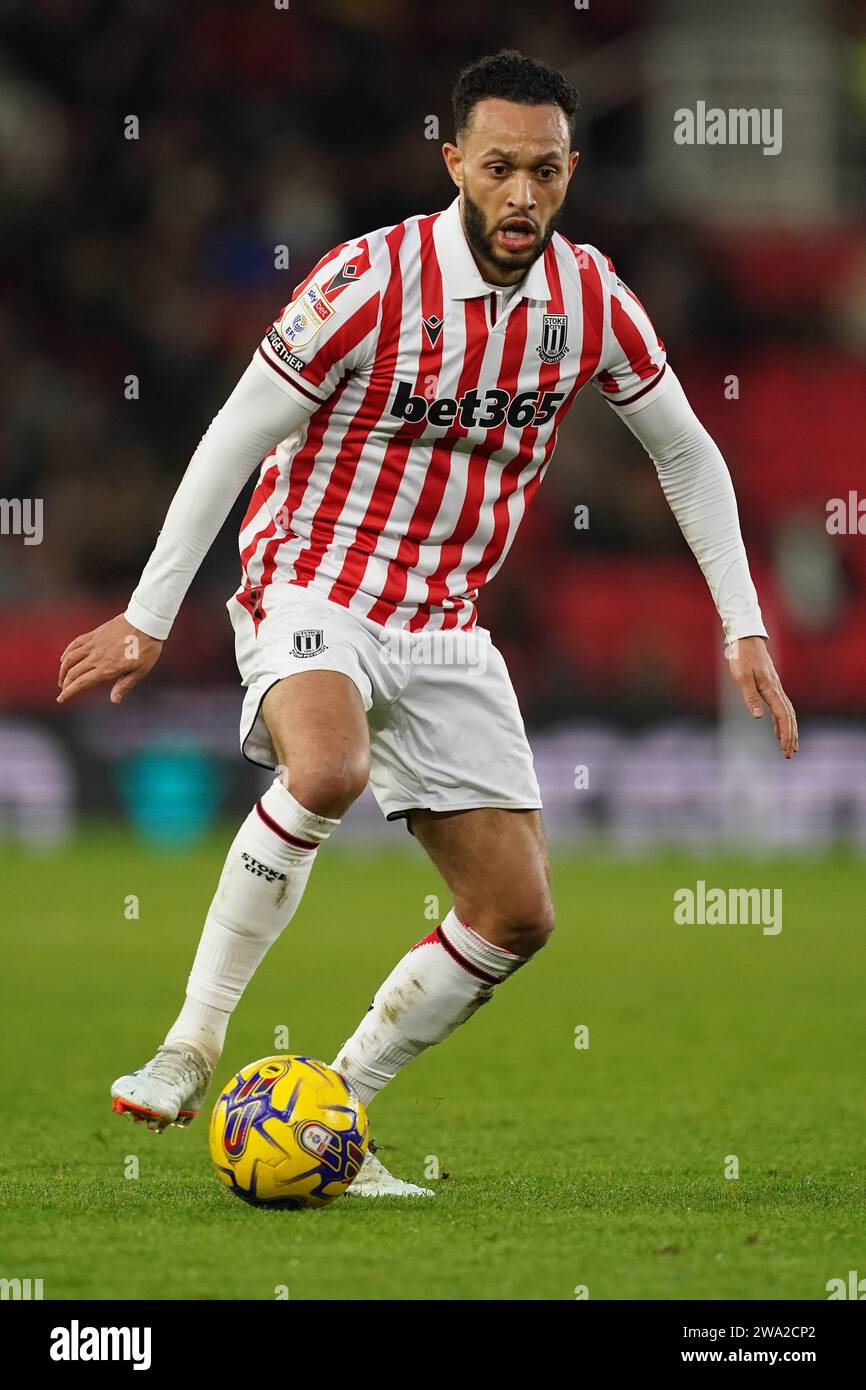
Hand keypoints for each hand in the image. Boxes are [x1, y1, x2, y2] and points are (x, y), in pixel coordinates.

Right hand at [57, 614, 162, 704]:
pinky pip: (76, 643)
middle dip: (65, 684)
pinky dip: (67, 652)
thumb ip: (125, 685)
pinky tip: (64, 658)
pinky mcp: (94, 634)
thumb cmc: (146, 648)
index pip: (81, 683)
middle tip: (63, 691)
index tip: (61, 699)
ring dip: (63, 670)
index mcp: (107, 669)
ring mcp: (94, 644)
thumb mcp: (140, 671)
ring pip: (70, 658)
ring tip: (62, 678)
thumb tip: (114, 700)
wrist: (145, 622)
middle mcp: (96, 657)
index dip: (69, 693)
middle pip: (73, 673)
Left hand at [726, 636, 797, 757]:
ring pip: (787, 713)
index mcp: (771, 689)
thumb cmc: (742, 657)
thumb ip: (750, 697)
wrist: (747, 639)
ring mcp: (775, 688)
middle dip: (790, 736)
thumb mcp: (741, 678)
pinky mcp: (771, 686)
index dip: (786, 733)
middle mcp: (777, 690)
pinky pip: (780, 707)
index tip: (786, 748)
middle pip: (789, 717)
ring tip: (789, 747)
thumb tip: (758, 717)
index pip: (783, 716)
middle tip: (789, 754)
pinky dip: (780, 721)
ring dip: (789, 730)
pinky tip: (776, 731)